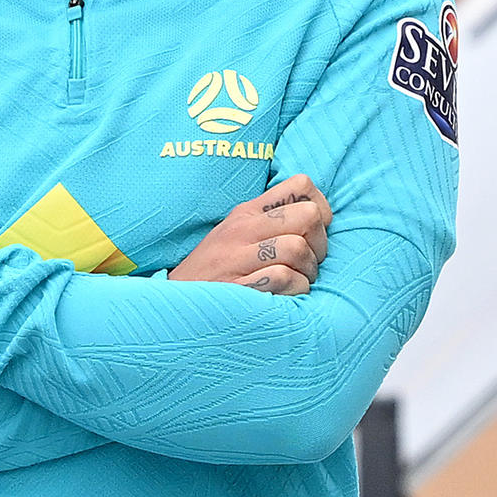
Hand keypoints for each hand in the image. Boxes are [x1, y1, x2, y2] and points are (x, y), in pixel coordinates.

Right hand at [181, 176, 326, 295]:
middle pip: (308, 217)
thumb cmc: (214, 277)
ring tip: (296, 284)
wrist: (175, 311)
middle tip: (308, 265)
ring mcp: (236, 258)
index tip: (313, 235)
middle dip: (320, 245)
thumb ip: (271, 225)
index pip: (301, 185)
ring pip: (297, 248)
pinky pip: (283, 278)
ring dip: (307, 274)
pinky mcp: (236, 287)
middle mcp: (242, 229)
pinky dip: (293, 293)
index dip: (321, 210)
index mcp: (246, 213)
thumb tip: (319, 219)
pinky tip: (283, 299)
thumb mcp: (236, 238)